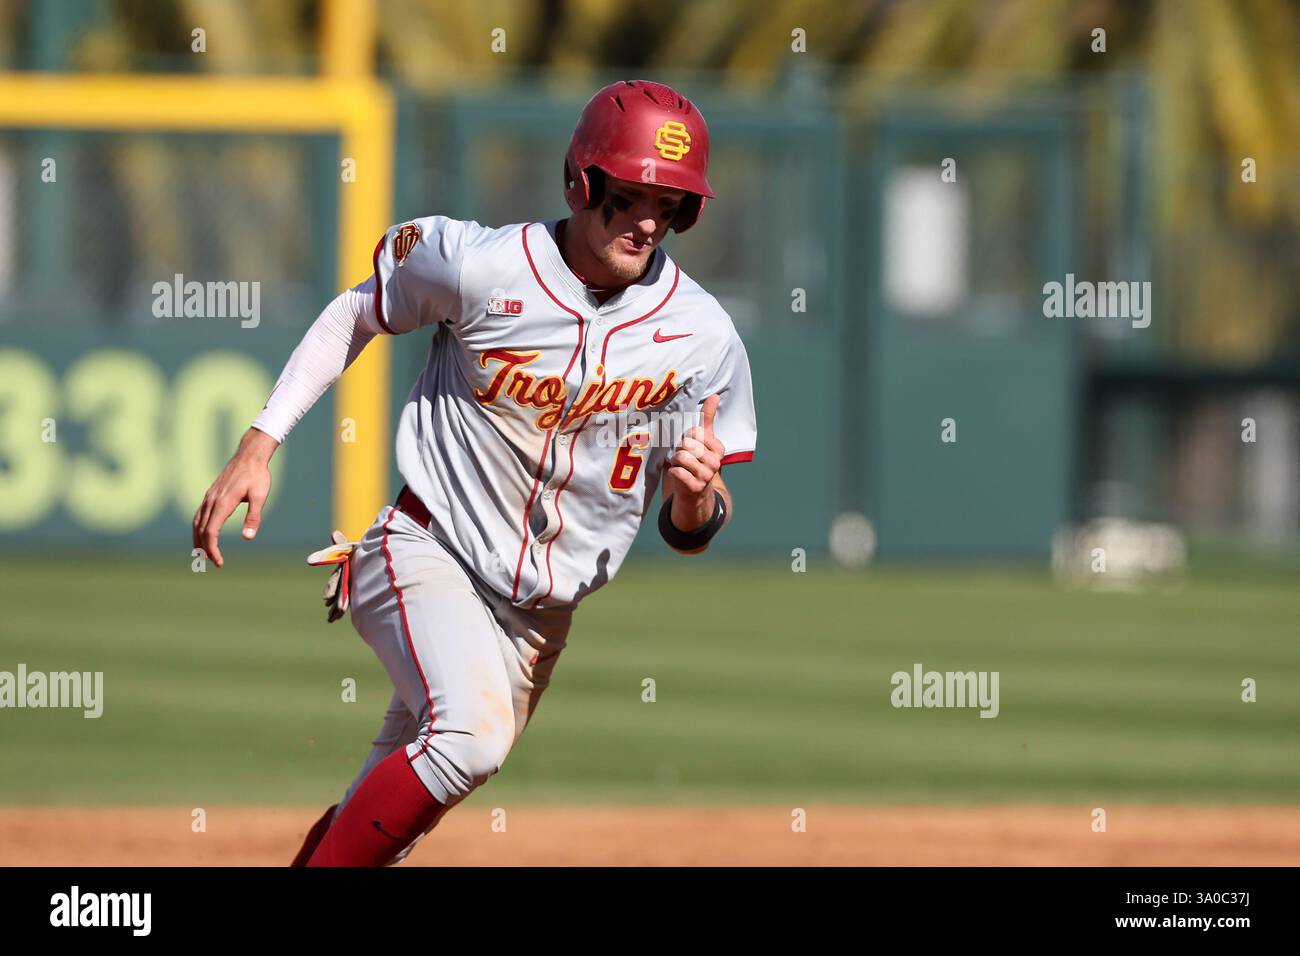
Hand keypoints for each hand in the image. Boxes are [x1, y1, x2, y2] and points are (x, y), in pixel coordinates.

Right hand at [191, 428, 277, 567]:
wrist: (249, 456)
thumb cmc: (257, 475)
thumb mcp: (260, 496)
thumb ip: (254, 517)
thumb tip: (248, 538)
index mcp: (223, 503)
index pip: (211, 532)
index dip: (213, 549)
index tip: (219, 562)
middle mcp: (211, 501)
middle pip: (201, 530)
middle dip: (205, 549)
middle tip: (214, 563)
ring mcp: (209, 497)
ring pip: (197, 522)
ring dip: (198, 540)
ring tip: (204, 554)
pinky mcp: (210, 494)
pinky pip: (199, 514)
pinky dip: (199, 528)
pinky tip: (203, 534)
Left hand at [664, 394, 724, 528]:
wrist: (696, 491)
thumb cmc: (697, 459)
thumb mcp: (704, 439)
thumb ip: (707, 417)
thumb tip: (715, 395)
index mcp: (718, 448)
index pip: (695, 432)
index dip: (686, 437)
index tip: (690, 445)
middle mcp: (715, 462)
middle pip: (687, 444)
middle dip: (679, 449)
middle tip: (683, 457)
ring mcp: (706, 476)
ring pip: (681, 457)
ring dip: (675, 461)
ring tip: (680, 465)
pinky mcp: (695, 487)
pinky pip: (677, 472)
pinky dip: (673, 472)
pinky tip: (678, 475)